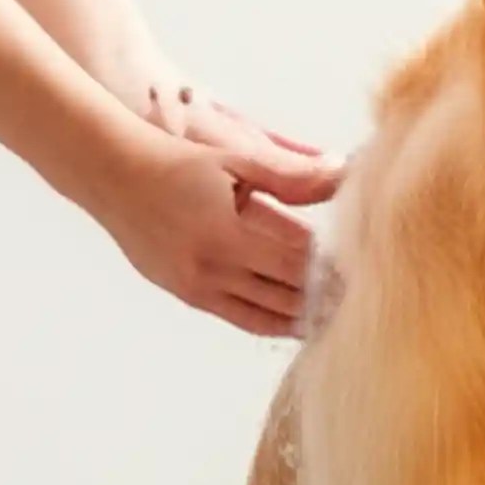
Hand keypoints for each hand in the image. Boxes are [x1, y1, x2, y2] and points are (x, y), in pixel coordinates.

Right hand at [91, 87, 343, 336]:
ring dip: (308, 317)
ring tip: (345, 317)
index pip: (298, 258)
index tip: (368, 268)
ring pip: (269, 315)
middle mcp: (212, 267)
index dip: (335, 267)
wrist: (115, 177)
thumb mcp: (235, 161)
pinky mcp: (189, 296)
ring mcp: (199, 287)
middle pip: (289, 292)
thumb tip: (343, 172)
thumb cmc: (178, 162)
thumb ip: (291, 175)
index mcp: (228, 233)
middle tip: (369, 299)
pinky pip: (244, 319)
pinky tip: (304, 322)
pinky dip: (277, 323)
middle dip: (329, 296)